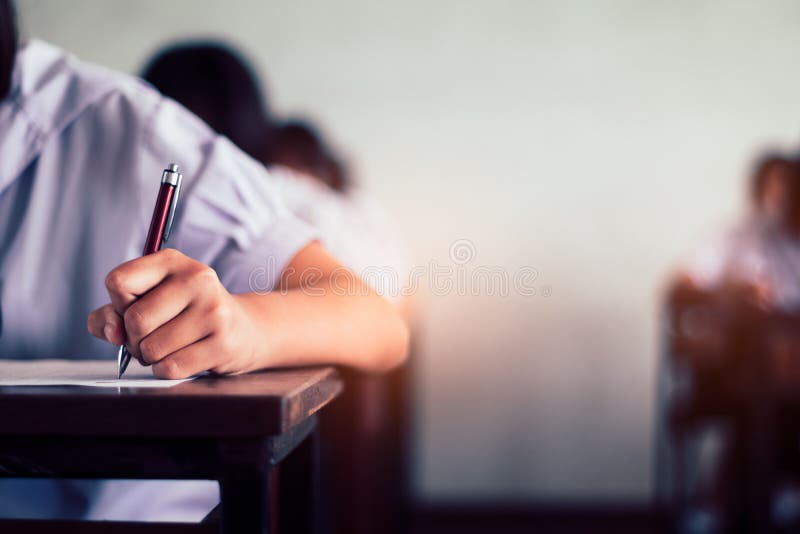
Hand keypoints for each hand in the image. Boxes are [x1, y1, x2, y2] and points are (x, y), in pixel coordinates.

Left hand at [87, 249, 257, 378]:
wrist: (243, 330)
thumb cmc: (185, 314)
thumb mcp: (148, 300)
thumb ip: (112, 314)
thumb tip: (112, 333)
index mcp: (173, 261)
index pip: (118, 282)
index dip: (118, 304)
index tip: (137, 307)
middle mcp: (196, 279)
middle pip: (134, 321)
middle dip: (135, 338)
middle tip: (153, 335)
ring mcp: (213, 311)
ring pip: (151, 349)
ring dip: (151, 357)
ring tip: (170, 346)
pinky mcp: (223, 342)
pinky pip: (170, 368)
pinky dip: (167, 370)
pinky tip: (184, 357)